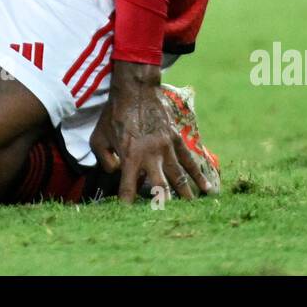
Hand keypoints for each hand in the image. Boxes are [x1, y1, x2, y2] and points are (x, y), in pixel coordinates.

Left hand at [90, 61, 209, 202]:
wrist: (135, 89)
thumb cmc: (114, 114)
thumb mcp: (98, 137)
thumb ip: (104, 159)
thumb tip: (115, 172)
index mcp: (129, 156)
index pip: (128, 187)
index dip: (127, 202)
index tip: (127, 215)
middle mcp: (150, 155)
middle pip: (159, 187)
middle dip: (162, 204)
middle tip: (165, 217)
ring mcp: (166, 147)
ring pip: (178, 177)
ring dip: (185, 194)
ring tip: (191, 208)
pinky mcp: (175, 138)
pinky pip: (189, 160)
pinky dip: (199, 174)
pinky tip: (207, 188)